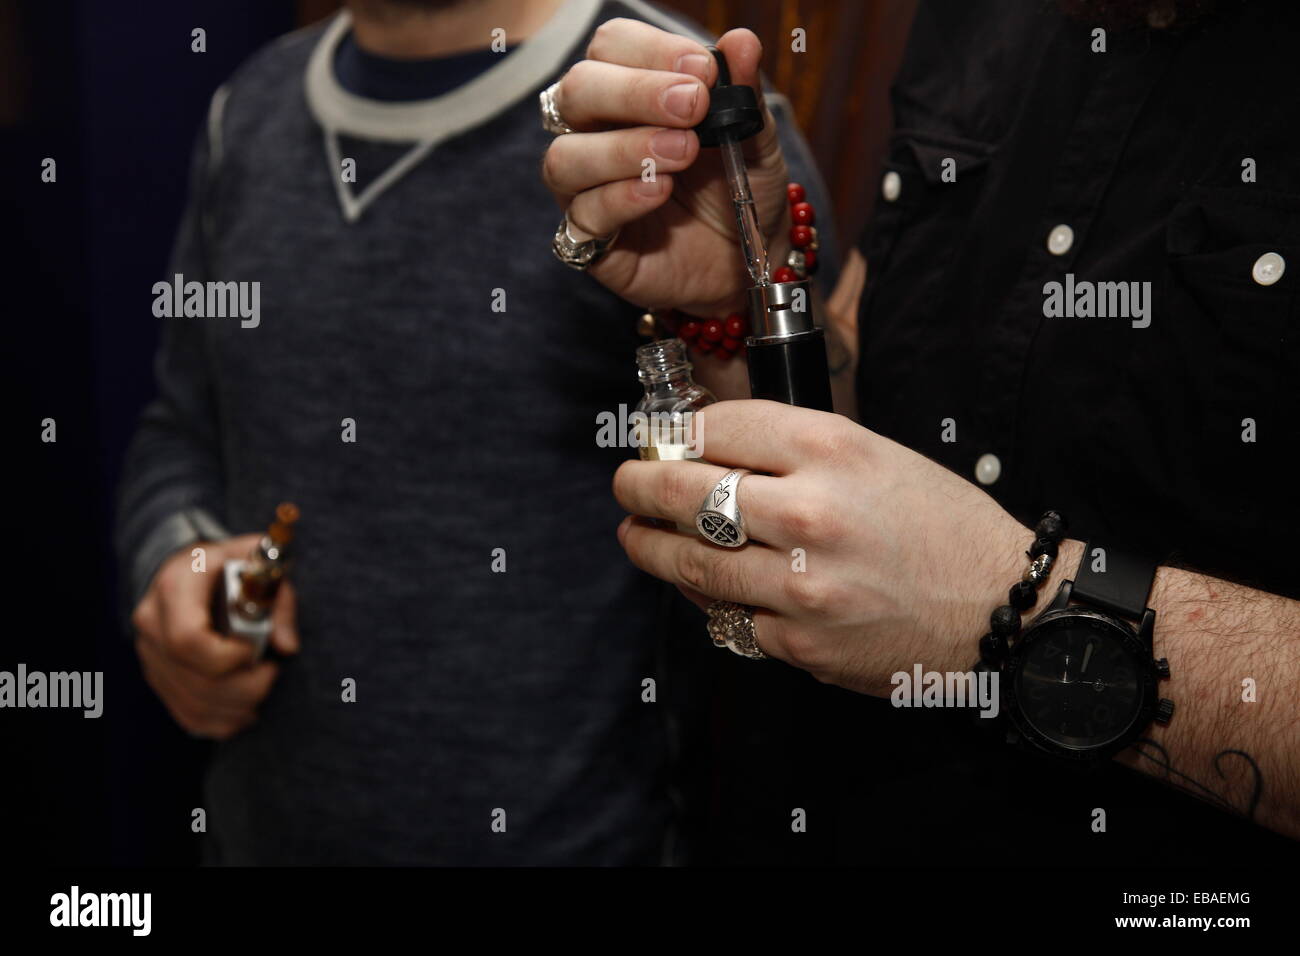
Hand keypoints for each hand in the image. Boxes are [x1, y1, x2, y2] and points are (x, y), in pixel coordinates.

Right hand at [131, 535, 297, 738]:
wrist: (189, 568)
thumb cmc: (230, 563)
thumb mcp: (258, 561)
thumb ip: (278, 598)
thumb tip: (287, 646)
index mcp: (175, 588)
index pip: (188, 640)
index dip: (229, 656)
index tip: (255, 649)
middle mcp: (153, 623)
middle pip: (195, 679)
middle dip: (244, 687)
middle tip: (271, 672)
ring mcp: (150, 654)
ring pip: (193, 703)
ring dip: (238, 706)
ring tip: (263, 688)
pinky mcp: (158, 677)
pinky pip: (188, 716)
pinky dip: (223, 721)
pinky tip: (246, 709)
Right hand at [541, 19, 790, 315]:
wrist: (750, 255)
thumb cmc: (739, 185)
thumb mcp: (753, 136)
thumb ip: (742, 92)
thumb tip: (741, 42)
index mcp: (628, 92)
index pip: (611, 48)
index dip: (652, 51)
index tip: (704, 72)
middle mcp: (594, 133)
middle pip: (578, 91)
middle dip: (636, 92)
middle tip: (693, 105)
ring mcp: (585, 188)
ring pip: (566, 157)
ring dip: (625, 149)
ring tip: (683, 152)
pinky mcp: (590, 241)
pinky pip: (584, 215)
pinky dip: (621, 198)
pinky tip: (661, 190)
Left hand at [612, 401, 1052, 695]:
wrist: (1003, 609)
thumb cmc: (943, 526)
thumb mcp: (877, 456)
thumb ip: (796, 451)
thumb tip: (714, 449)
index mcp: (831, 449)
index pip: (717, 427)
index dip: (677, 432)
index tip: (664, 438)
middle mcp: (808, 512)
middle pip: (684, 490)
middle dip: (639, 484)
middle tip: (627, 483)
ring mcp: (798, 584)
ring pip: (689, 560)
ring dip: (647, 545)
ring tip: (634, 535)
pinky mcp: (798, 642)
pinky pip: (727, 615)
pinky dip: (707, 597)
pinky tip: (699, 584)